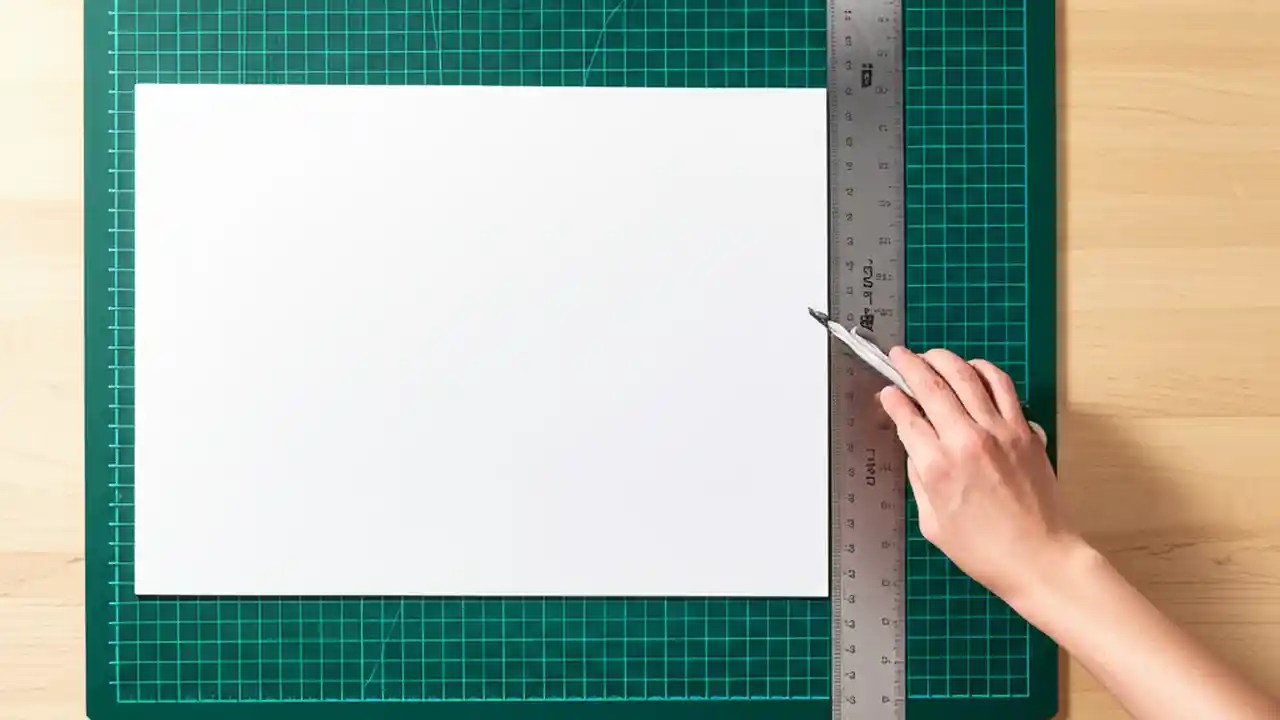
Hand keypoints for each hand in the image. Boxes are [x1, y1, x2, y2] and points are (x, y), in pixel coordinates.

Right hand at [877, 347, 1073, 603]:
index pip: (906, 415)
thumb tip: (916, 446)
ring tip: (932, 355)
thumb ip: (920, 478)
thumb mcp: (932, 522)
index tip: (887, 392)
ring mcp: (1001, 431)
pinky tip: (974, 370)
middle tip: (900, 356)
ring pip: (967, 375)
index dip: (892, 398)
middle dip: (910, 365)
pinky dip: (984, 371)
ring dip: (945, 358)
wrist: (1040, 558)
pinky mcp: (1025, 430)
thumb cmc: (985, 550)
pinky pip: (1003, 386)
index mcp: (938, 466)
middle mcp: (967, 440)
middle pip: (932, 384)